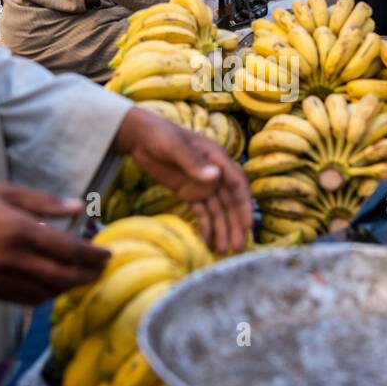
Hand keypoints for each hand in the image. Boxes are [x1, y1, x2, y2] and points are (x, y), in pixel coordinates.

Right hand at [0, 185, 108, 304]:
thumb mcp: (6, 193)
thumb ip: (45, 202)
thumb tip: (78, 205)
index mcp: (20, 230)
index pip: (69, 249)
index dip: (93, 255)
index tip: (107, 254)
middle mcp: (13, 258)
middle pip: (64, 277)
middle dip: (88, 276)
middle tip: (102, 270)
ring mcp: (1, 279)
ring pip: (48, 292)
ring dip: (69, 288)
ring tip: (82, 278)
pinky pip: (27, 300)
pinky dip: (47, 295)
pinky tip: (55, 286)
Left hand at [113, 109, 251, 253]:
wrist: (140, 137)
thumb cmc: (160, 135)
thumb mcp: (175, 146)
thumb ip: (193, 162)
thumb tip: (215, 176)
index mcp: (217, 159)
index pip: (237, 184)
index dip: (244, 204)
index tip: (246, 224)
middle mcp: (214, 174)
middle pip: (229, 202)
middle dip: (234, 224)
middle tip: (237, 246)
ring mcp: (201, 185)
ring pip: (217, 210)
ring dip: (222, 229)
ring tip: (223, 250)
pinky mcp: (188, 192)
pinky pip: (201, 211)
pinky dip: (205, 225)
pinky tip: (206, 240)